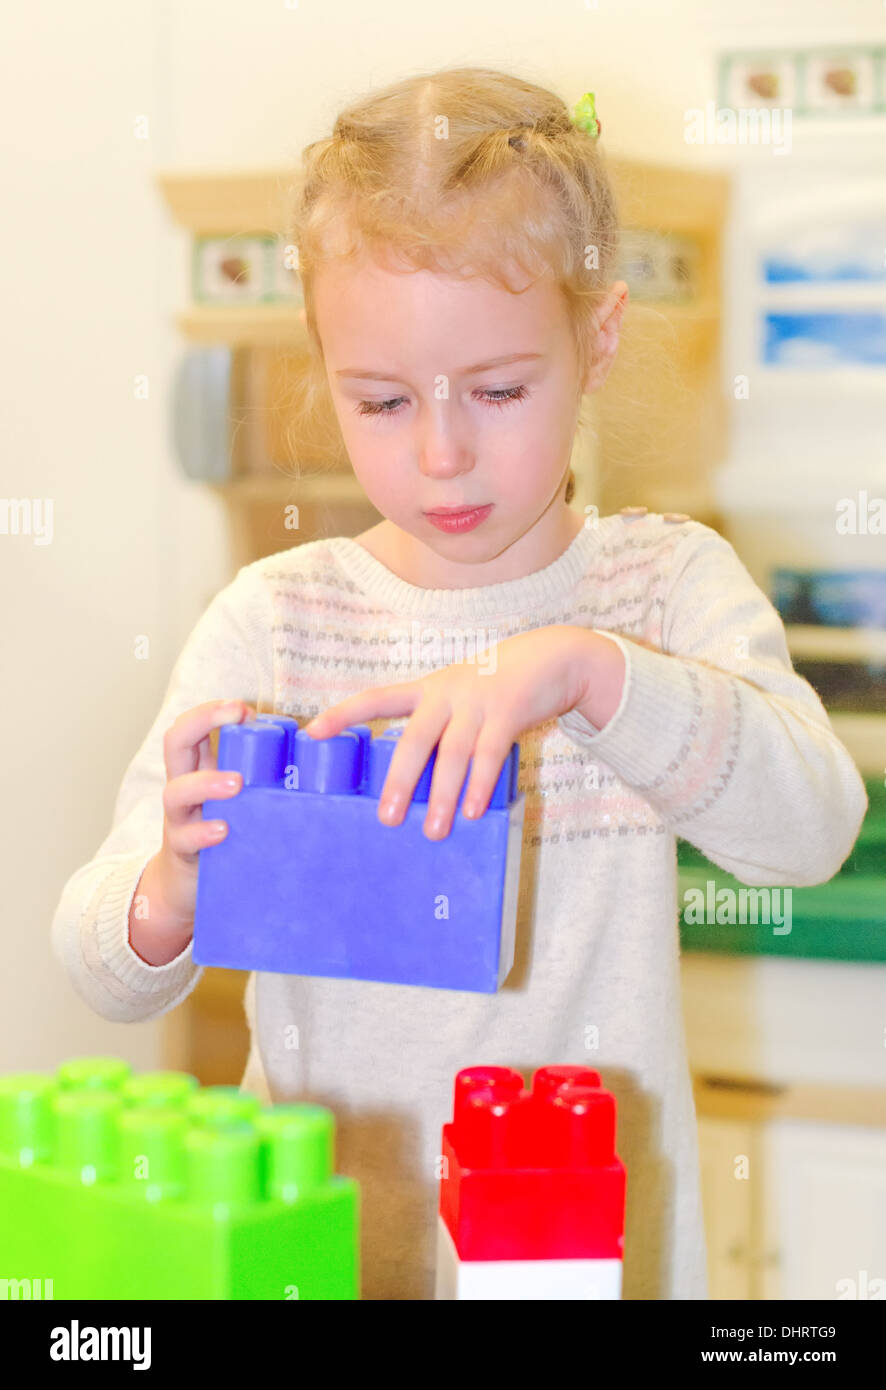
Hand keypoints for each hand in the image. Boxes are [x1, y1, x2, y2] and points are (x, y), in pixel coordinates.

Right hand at [129, 699, 254, 963]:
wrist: (188, 888)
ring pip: (175, 792)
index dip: (213, 710)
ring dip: (206, 782)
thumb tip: (324, 757)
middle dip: (202, 720)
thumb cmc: (226, 834)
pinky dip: (203, 832)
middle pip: (175, 743)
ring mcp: (180, 819)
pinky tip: (223, 831)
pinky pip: (186, 838)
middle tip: (239, 716)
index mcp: (200, 769)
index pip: (193, 726)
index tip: (244, 709)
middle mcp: (184, 787)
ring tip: (237, 783)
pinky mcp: (182, 851)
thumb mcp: (240, 799)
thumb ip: (266, 778)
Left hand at [303, 625, 622, 838]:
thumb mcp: (460, 696)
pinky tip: (471, 811)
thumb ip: (440, 729)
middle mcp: (446, 693)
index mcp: (427, 689)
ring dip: (442, 795)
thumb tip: (419, 786)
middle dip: (399, 780)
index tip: (312, 733)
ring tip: (434, 830)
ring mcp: (477, 701)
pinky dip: (479, 785)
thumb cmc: (497, 688)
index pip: (377, 698)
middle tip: (388, 818)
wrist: (550, 658)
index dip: (344, 715)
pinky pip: (490, 753)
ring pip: (453, 753)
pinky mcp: (508, 710)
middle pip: (414, 738)